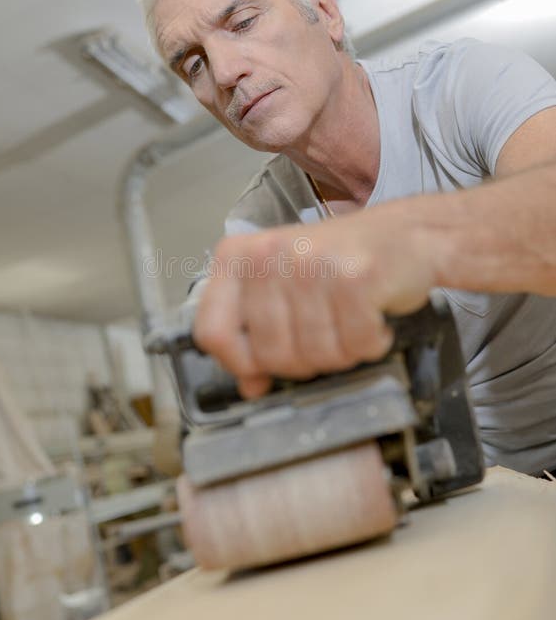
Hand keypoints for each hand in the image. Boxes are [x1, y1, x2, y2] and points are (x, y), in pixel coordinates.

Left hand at [194, 206, 437, 397]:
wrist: (407, 234)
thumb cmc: (343, 262)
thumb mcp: (285, 290)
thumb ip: (257, 335)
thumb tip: (249, 385)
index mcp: (238, 257)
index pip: (212, 331)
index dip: (238, 363)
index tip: (261, 368)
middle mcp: (269, 254)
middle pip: (268, 354)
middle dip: (303, 363)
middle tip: (324, 340)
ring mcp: (311, 264)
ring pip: (313, 354)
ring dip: (341, 354)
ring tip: (350, 326)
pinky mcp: (354, 276)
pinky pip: (355, 344)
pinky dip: (371, 344)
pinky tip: (373, 320)